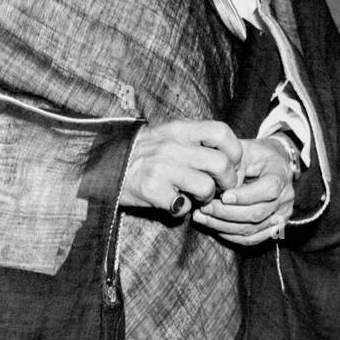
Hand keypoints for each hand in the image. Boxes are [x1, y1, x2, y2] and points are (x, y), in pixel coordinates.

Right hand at [118, 120, 242, 214]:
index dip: (234, 151)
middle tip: (221, 188)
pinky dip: (182, 210)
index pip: (222, 133)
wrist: (105, 166)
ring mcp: (162, 168)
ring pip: (207, 187)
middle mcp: (172, 145)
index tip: (231, 163)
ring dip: (206, 198)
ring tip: (196, 197)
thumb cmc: (145, 152)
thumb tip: (228, 155)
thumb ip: (195, 138)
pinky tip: (174, 203)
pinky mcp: (152, 190)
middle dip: (228, 181)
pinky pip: (183, 207)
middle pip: (221, 164)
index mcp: (180, 128)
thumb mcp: (169, 133)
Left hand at [191, 136, 295, 246]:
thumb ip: (232, 165)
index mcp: (281, 174)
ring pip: (252, 229)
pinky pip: (252, 239)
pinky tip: (214, 227)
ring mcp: (282, 215)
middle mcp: (285, 198)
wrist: (272, 164)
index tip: (223, 196)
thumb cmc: (255, 155)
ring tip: (202, 217)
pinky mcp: (274, 228)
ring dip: (223, 226)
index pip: (269, 189)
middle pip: (257, 213)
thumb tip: (215, 183)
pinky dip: (231, 236)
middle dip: (226, 213)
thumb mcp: (244, 151)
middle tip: (204, 207)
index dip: (245, 196)